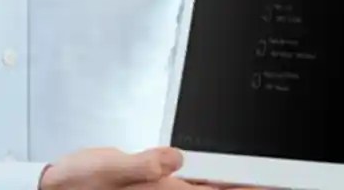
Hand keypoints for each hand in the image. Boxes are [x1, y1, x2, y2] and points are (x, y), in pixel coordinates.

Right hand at [37, 147, 262, 189]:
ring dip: (233, 182)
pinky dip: (214, 178)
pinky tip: (224, 172)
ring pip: (210, 186)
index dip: (247, 188)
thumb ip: (141, 164)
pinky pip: (195, 182)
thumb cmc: (80, 182)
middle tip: (283, 178)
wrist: (61, 187)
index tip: (275, 183)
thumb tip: (176, 158)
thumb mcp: (108, 169)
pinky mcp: (161, 183)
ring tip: (263, 174)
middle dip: (246, 185)